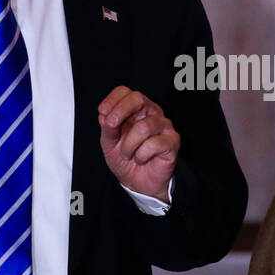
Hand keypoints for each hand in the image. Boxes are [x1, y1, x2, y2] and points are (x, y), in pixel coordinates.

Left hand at [98, 86, 178, 201]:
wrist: (139, 182)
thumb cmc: (126, 159)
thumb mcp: (110, 143)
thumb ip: (108, 128)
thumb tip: (105, 115)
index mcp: (135, 110)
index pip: (125, 92)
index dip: (112, 100)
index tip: (102, 112)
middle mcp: (151, 113)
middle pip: (138, 98)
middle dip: (120, 111)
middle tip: (111, 126)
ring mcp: (164, 126)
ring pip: (143, 127)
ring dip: (129, 145)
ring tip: (127, 155)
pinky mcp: (173, 141)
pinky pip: (153, 144)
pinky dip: (141, 155)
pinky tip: (141, 159)